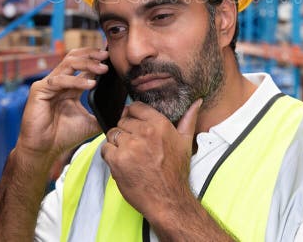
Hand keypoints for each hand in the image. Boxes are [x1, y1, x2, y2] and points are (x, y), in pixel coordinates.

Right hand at [15, 47, 107, 162]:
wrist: (45, 150)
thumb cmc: (64, 136)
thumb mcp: (90, 122)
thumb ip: (103, 112)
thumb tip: (125, 110)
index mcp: (70, 86)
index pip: (83, 65)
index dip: (96, 59)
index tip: (112, 58)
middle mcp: (59, 82)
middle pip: (74, 58)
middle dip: (91, 54)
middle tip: (107, 56)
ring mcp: (48, 84)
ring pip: (68, 64)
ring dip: (87, 63)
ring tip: (103, 68)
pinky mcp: (39, 90)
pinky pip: (59, 80)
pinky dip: (76, 80)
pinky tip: (90, 84)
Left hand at [101, 99, 202, 220]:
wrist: (168, 199)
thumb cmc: (176, 172)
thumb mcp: (185, 142)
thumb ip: (189, 119)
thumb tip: (196, 103)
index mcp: (160, 124)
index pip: (135, 107)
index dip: (132, 115)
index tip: (133, 123)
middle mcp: (144, 132)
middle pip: (123, 121)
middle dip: (126, 131)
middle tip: (134, 145)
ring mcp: (129, 146)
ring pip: (113, 134)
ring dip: (117, 143)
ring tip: (128, 155)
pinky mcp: (117, 160)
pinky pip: (105, 149)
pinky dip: (110, 155)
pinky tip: (122, 162)